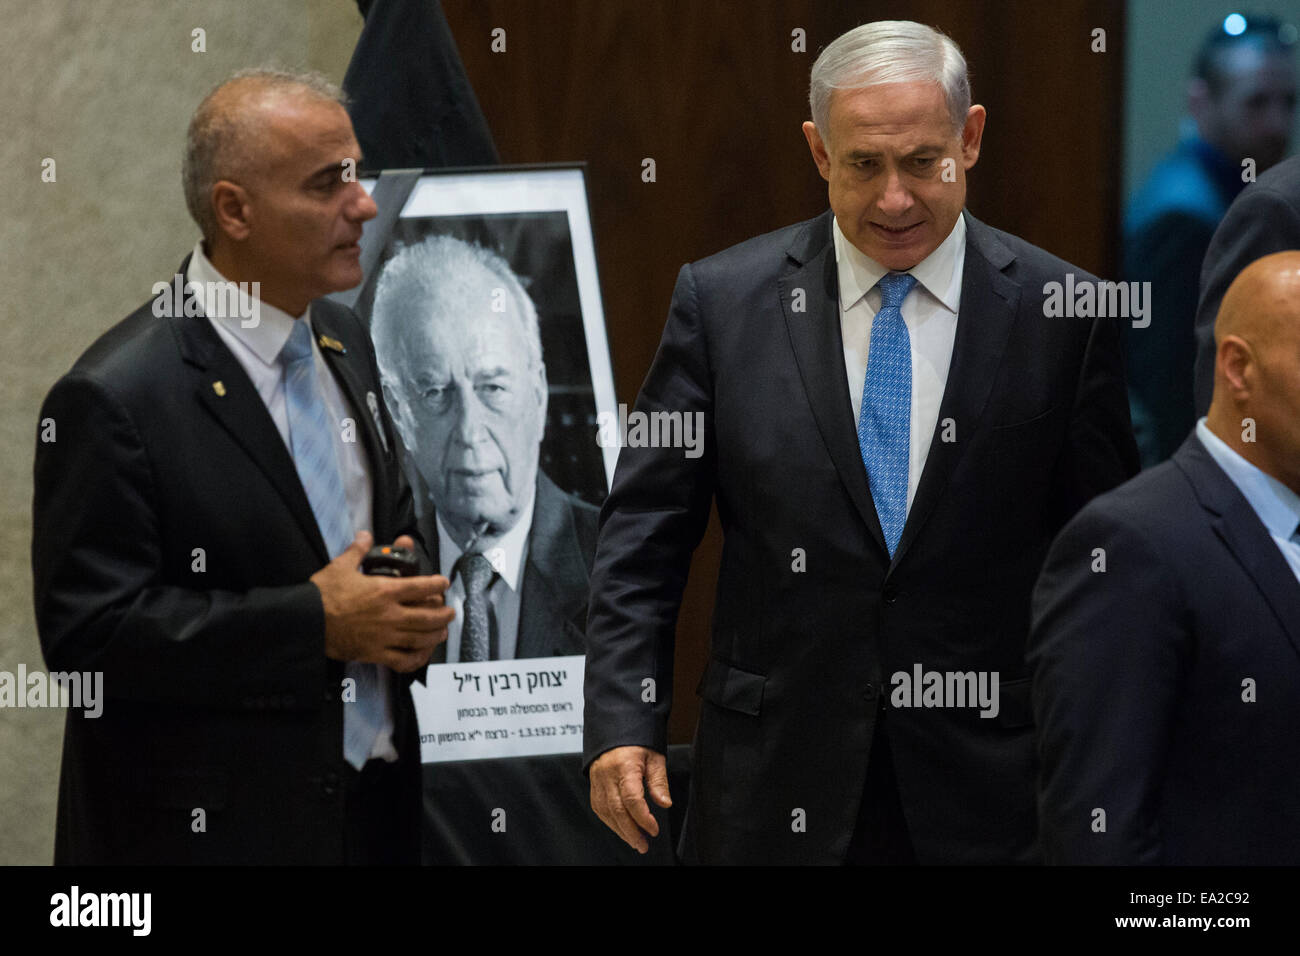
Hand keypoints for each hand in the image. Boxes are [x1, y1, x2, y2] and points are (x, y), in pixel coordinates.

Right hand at [311, 531, 451, 671]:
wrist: (307, 622)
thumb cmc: (323, 594)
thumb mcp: (341, 566)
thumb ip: (357, 550)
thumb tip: (365, 535)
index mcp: (385, 591)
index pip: (421, 586)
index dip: (437, 584)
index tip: (444, 583)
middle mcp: (390, 614)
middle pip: (428, 616)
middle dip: (444, 614)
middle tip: (450, 612)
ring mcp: (385, 636)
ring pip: (420, 638)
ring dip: (435, 635)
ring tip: (442, 632)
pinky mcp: (375, 654)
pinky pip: (403, 660)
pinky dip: (416, 658)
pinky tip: (421, 655)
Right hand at [589, 745, 671, 852]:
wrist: (615, 726)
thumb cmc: (636, 739)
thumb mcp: (654, 756)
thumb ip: (659, 781)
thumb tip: (664, 803)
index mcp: (624, 766)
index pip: (631, 798)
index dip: (643, 818)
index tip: (653, 829)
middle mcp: (607, 774)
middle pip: (616, 810)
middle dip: (630, 832)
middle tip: (643, 845)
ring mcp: (597, 779)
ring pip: (605, 812)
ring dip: (620, 830)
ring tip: (635, 841)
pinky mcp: (593, 783)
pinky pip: (599, 807)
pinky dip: (610, 821)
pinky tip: (620, 828)